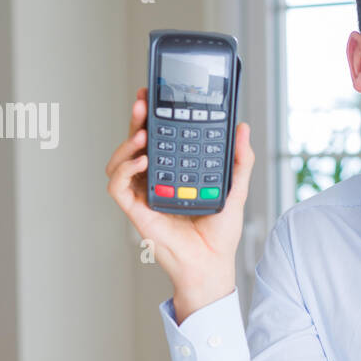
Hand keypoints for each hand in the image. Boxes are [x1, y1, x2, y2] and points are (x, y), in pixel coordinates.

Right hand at [105, 87, 254, 322]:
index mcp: (173, 174)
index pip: (159, 139)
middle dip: (136, 120)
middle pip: (136, 144)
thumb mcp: (235, 190)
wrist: (213, 264)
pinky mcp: (136, 211)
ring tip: (143, 132)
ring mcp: (143, 196)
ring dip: (126, 143)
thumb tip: (243, 129)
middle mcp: (154, 182)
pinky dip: (125, 170)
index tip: (155, 95)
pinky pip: (118, 186)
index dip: (153, 117)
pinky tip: (142, 160)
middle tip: (143, 101)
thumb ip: (240, 161)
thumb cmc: (220, 234)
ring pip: (120, 162)